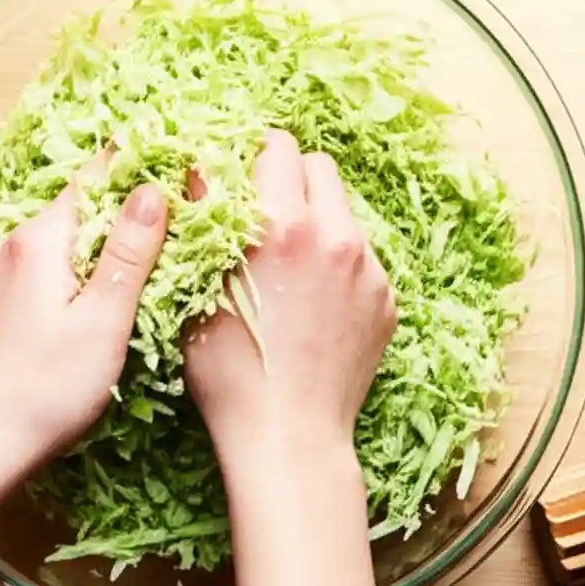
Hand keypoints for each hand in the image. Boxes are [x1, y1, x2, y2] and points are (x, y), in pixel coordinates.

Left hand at [0, 154, 167, 474]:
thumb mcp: (104, 320)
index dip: (141, 168)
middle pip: (81, 207)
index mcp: (39, 239)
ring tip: (149, 268)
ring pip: (65, 242)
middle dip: (128, 212)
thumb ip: (129, 252)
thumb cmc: (46, 392)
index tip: (182, 170)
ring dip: (105, 248)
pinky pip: (47, 269)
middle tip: (181, 226)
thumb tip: (152, 188)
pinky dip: (80, 274)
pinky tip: (100, 304)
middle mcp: (11, 245)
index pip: (96, 175)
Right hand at [184, 130, 397, 461]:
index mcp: (283, 227)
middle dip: (291, 179)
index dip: (254, 156)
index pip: (278, 147)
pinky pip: (362, 258)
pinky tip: (313, 304)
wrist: (289, 438)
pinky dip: (337, 265)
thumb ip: (203, 222)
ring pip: (344, 212)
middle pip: (320, 167)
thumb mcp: (198, 292)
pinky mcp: (386, 299)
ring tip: (288, 266)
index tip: (240, 177)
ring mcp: (368, 269)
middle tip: (265, 214)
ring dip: (317, 221)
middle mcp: (336, 237)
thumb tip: (199, 170)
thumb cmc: (230, 373)